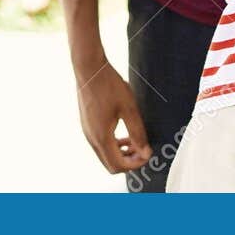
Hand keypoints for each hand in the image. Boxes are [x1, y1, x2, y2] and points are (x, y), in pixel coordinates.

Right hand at [76, 60, 151, 174]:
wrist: (89, 69)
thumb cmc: (109, 86)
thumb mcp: (129, 108)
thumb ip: (137, 132)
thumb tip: (145, 152)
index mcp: (101, 138)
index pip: (118, 166)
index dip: (136, 164)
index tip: (148, 154)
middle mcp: (92, 139)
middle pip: (110, 164)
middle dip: (129, 161)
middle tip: (142, 149)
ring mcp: (87, 133)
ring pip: (105, 155)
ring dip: (121, 153)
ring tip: (135, 141)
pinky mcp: (87, 126)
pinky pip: (100, 144)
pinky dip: (113, 145)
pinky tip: (124, 133)